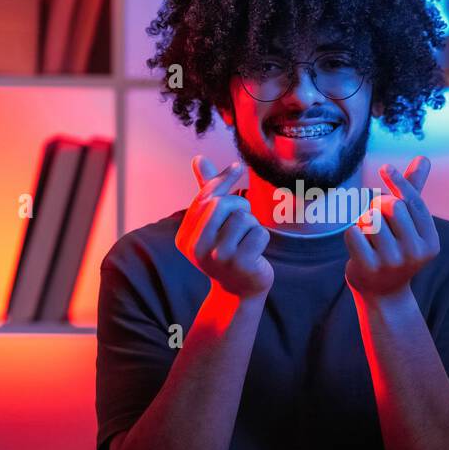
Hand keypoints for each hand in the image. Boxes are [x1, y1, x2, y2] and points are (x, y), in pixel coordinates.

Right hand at [175, 155, 273, 298]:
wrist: (239, 291)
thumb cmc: (226, 249)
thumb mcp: (213, 223)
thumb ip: (206, 192)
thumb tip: (198, 158)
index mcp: (185, 237)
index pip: (205, 198)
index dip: (223, 180)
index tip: (238, 167)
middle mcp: (197, 248)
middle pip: (222, 204)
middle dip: (240, 206)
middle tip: (243, 222)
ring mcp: (218, 258)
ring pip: (243, 217)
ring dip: (252, 224)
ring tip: (247, 240)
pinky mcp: (241, 264)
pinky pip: (259, 232)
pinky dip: (262, 238)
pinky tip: (255, 252)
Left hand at [345, 156, 439, 299]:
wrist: (382, 294)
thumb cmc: (397, 248)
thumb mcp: (410, 224)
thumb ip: (413, 192)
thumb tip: (424, 157)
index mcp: (430, 241)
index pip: (413, 203)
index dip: (398, 183)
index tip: (384, 168)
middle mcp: (415, 252)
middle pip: (392, 207)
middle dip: (378, 206)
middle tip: (376, 220)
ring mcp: (393, 262)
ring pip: (370, 218)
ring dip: (364, 221)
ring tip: (369, 236)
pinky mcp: (369, 268)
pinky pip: (353, 232)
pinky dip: (352, 234)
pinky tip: (359, 248)